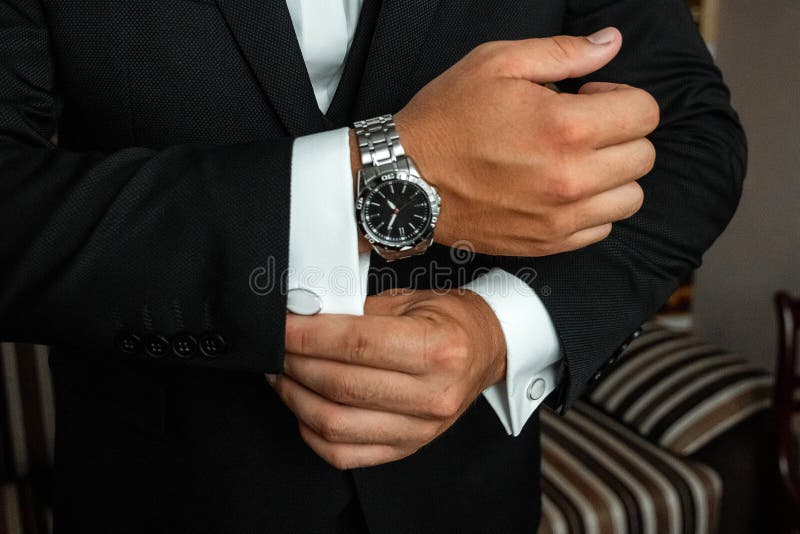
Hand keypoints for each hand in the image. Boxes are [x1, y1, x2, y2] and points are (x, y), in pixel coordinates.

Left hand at [270, 289, 506, 469]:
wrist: (483, 351)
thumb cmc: (448, 323)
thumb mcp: (409, 302)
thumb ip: (358, 312)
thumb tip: (306, 318)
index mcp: (439, 348)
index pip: (357, 344)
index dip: (308, 336)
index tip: (283, 326)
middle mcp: (433, 394)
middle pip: (341, 385)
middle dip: (295, 363)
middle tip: (277, 346)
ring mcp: (420, 429)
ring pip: (335, 423)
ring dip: (295, 397)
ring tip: (283, 374)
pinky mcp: (406, 448)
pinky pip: (343, 453)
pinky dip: (311, 430)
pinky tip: (302, 405)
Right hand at [393, 27, 657, 255]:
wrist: (407, 180)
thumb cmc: (447, 119)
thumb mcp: (497, 64)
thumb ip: (563, 52)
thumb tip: (611, 43)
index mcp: (565, 127)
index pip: (645, 113)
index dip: (623, 96)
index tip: (593, 97)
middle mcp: (571, 178)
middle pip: (644, 156)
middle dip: (622, 134)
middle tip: (585, 127)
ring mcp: (560, 217)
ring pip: (630, 197)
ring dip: (614, 175)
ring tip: (578, 162)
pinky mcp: (548, 243)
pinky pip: (602, 229)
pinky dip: (593, 209)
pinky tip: (563, 191)